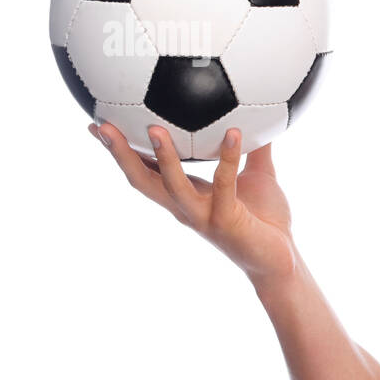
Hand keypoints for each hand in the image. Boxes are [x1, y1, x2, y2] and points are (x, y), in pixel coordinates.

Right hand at [90, 122, 297, 284]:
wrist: (281, 260)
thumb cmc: (266, 220)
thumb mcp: (259, 176)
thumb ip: (255, 150)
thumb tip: (259, 119)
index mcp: (187, 195)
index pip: (146, 171)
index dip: (122, 151)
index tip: (98, 125)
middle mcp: (187, 207)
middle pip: (142, 181)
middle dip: (120, 155)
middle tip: (102, 125)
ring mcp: (204, 216)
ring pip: (172, 187)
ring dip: (162, 159)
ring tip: (154, 130)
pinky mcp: (227, 221)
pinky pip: (225, 185)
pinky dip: (228, 159)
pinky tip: (234, 133)